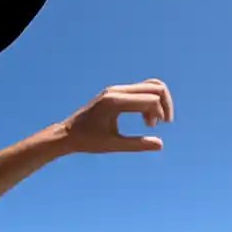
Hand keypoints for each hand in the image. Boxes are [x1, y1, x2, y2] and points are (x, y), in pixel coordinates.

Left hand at [57, 78, 173, 153]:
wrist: (67, 134)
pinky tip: (145, 118)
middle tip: (159, 124)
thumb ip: (136, 145)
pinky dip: (149, 100)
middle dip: (163, 105)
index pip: (150, 99)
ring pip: (150, 86)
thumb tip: (160, 145)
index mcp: (114, 102)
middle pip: (155, 87)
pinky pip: (141, 89)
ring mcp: (115, 89)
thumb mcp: (112, 145)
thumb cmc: (87, 141)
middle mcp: (116, 91)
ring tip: (151, 123)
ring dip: (158, 102)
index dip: (159, 114)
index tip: (152, 128)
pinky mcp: (115, 92)